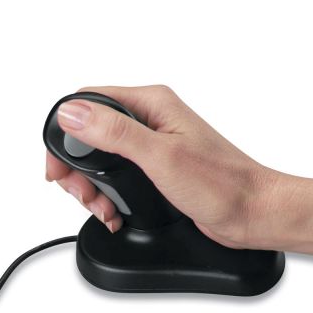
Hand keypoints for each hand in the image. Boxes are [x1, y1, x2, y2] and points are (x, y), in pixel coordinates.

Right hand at [46, 85, 277, 247]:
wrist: (252, 211)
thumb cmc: (222, 184)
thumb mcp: (162, 157)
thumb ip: (116, 132)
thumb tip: (73, 113)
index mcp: (153, 103)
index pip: (89, 101)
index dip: (65, 131)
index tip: (60, 166)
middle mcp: (153, 119)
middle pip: (91, 131)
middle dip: (77, 166)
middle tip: (82, 193)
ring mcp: (155, 144)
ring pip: (102, 157)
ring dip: (92, 184)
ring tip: (102, 207)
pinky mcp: (159, 168)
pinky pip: (120, 175)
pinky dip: (110, 194)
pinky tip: (114, 211)